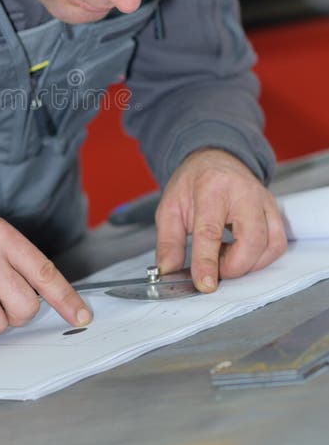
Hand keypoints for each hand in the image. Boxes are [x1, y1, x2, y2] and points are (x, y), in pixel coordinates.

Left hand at [155, 149, 286, 291]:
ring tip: (225, 257)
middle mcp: (244, 192)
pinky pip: (278, 243)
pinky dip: (261, 257)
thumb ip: (168, 242)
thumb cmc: (193, 183)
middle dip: (235, 266)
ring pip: (271, 244)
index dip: (207, 262)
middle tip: (215, 270)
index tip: (204, 284)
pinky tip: (240, 252)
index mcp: (211, 187)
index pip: (211, 231)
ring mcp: (264, 200)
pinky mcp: (274, 210)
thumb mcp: (170, 208)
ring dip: (250, 263)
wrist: (215, 159)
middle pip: (253, 240)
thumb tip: (167, 272)